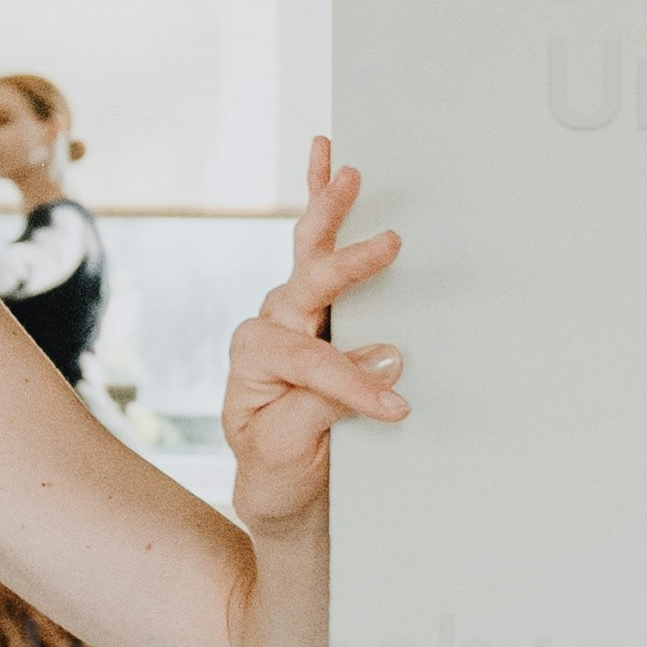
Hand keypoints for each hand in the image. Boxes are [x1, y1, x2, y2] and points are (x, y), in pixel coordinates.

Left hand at [222, 139, 406, 528]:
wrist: (280, 486)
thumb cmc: (280, 469)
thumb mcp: (286, 450)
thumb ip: (323, 403)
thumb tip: (385, 357)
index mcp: (253, 359)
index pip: (309, 359)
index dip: (352, 382)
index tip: (393, 407)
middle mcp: (269, 327)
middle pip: (304, 284)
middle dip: (345, 263)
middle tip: (389, 245)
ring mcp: (292, 314)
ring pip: (310, 254)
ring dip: (328, 209)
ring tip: (346, 171)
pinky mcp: (316, 312)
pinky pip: (317, 249)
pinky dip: (323, 205)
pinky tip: (325, 160)